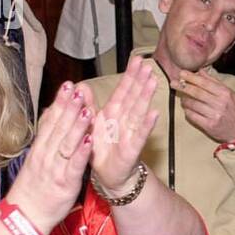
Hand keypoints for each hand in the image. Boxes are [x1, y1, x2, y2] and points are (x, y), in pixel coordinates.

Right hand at [7, 81, 94, 233]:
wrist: (25, 216)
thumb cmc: (34, 188)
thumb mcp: (38, 159)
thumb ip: (46, 137)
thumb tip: (51, 113)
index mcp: (40, 149)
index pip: (50, 121)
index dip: (60, 103)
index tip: (68, 85)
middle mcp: (46, 156)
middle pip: (58, 128)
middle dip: (69, 107)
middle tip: (78, 88)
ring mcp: (55, 169)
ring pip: (66, 144)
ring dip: (77, 125)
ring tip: (86, 108)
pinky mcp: (65, 184)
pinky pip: (74, 166)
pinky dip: (81, 153)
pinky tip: (90, 141)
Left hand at [90, 54, 160, 193]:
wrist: (107, 175)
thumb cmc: (101, 148)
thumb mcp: (90, 124)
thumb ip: (86, 105)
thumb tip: (80, 85)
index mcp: (112, 113)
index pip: (123, 90)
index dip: (130, 75)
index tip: (137, 60)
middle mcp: (123, 120)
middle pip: (133, 97)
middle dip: (140, 81)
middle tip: (148, 65)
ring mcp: (129, 133)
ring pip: (138, 111)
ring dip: (146, 97)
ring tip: (153, 82)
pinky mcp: (131, 149)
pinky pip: (139, 135)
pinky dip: (146, 125)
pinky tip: (154, 113)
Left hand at [172, 68, 234, 144]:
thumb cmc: (234, 110)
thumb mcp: (229, 94)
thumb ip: (214, 82)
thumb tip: (200, 71)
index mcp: (225, 93)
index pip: (205, 83)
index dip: (191, 77)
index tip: (182, 73)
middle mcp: (220, 104)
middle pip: (197, 93)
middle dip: (183, 87)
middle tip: (174, 83)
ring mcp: (214, 115)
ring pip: (193, 104)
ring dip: (185, 100)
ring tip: (183, 98)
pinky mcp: (209, 126)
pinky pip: (193, 116)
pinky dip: (188, 111)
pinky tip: (188, 109)